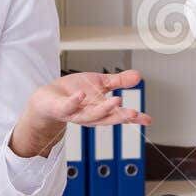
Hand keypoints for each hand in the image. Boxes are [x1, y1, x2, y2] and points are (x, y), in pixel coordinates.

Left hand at [10, 69, 151, 158]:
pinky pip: (68, 106)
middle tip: (134, 114)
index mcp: (100, 110)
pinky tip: (81, 94)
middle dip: (120, 117)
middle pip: (107, 118)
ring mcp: (75, 113)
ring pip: (90, 115)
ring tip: (117, 101)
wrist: (48, 99)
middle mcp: (89, 115)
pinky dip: (75, 101)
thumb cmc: (74, 93)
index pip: (118, 115)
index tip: (148, 120)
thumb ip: (118, 81)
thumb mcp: (99, 84)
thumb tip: (138, 76)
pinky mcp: (60, 108)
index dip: (133, 118)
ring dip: (103, 109)